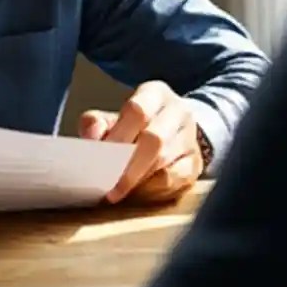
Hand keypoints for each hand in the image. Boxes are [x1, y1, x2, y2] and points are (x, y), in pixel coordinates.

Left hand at [79, 80, 202, 204]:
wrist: (173, 132)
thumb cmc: (135, 125)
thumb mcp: (113, 117)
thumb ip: (96, 124)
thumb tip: (90, 138)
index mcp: (155, 94)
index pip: (138, 110)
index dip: (118, 135)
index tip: (99, 156)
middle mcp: (178, 112)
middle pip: (154, 139)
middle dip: (127, 164)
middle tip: (107, 182)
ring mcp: (190, 138)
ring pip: (163, 161)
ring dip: (136, 179)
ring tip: (115, 191)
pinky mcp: (195, 164)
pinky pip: (172, 180)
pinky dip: (150, 189)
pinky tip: (135, 193)